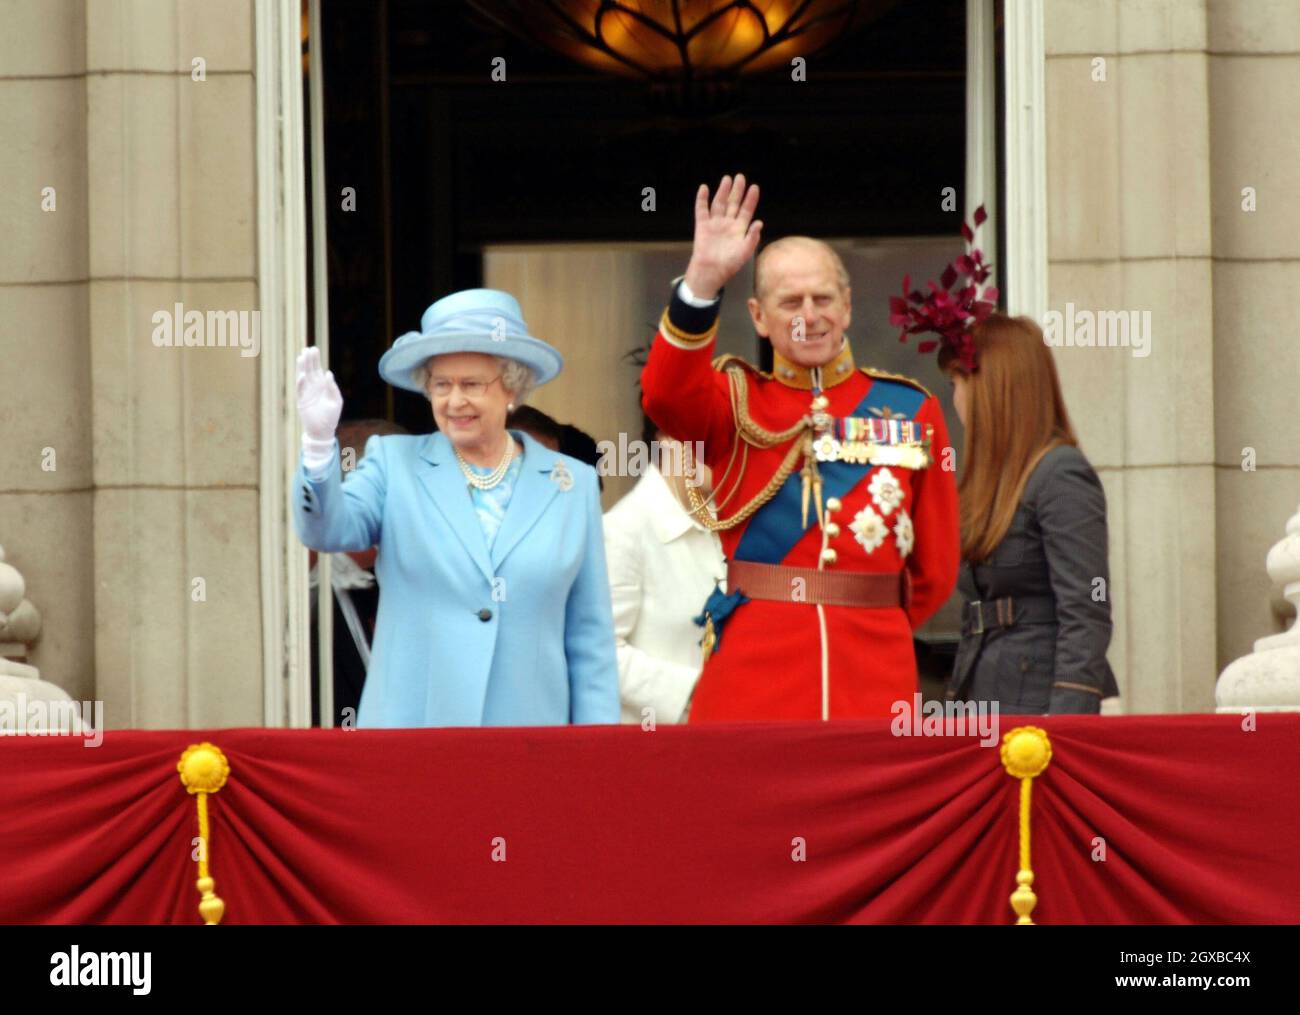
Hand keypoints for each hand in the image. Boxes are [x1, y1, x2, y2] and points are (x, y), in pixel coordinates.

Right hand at [295, 347, 342, 441]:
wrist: (323, 431)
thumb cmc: (331, 416)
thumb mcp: (336, 401)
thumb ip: (332, 388)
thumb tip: (329, 373)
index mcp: (322, 385)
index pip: (318, 369)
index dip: (315, 360)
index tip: (314, 349)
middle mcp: (313, 387)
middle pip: (310, 370)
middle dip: (309, 360)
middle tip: (308, 348)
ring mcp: (307, 393)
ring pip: (303, 377)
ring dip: (302, 367)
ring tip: (301, 356)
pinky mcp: (302, 401)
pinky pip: (300, 390)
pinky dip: (301, 383)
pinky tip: (302, 375)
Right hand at [682, 174, 762, 299]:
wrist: (710, 272)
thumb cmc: (729, 265)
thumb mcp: (745, 252)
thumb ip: (752, 237)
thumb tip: (759, 223)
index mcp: (739, 230)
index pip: (746, 210)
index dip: (750, 199)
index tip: (754, 188)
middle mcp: (727, 224)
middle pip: (733, 204)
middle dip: (737, 191)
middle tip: (741, 177)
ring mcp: (715, 224)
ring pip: (719, 204)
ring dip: (723, 191)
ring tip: (727, 179)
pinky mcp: (702, 226)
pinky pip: (702, 210)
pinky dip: (702, 199)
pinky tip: (704, 189)